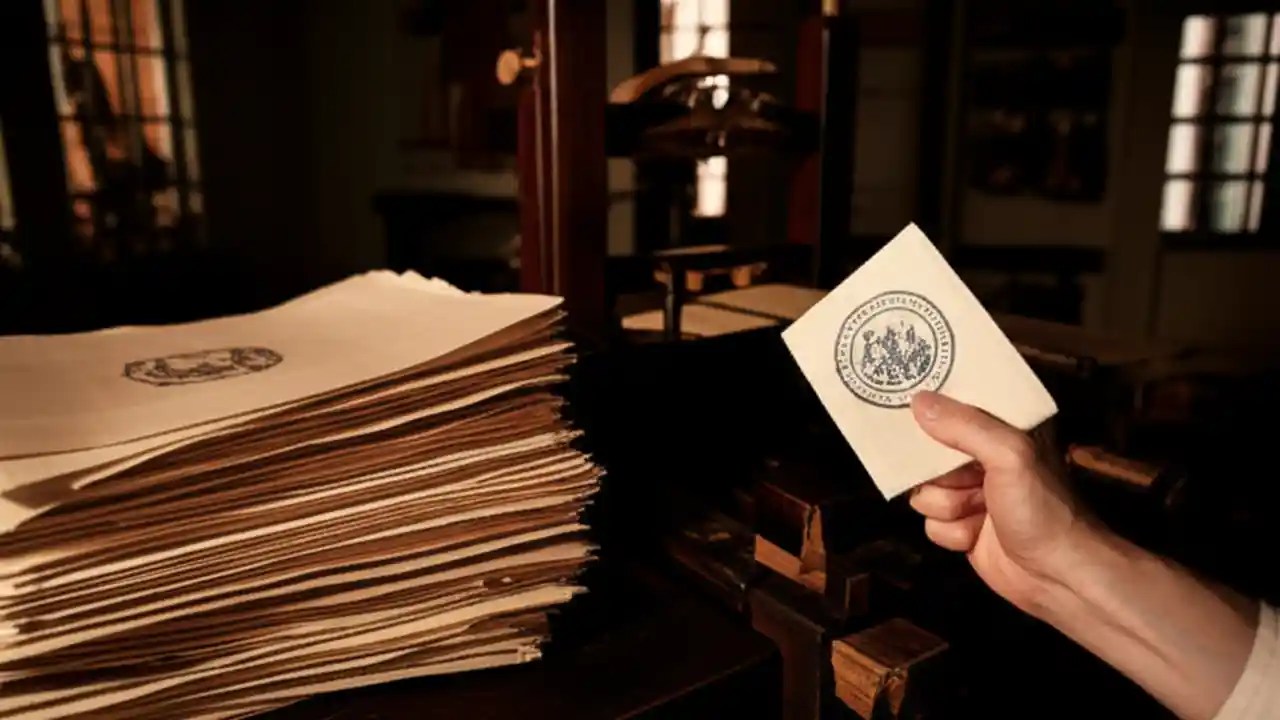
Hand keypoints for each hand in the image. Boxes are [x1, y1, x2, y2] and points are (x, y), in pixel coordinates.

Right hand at [907, 391, 1088, 614]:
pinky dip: (950, 532)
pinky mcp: (960, 527)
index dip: (932, 404)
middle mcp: (984, 458)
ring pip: (923, 491)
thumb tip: (917, 401)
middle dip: (938, 471)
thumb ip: (964, 427)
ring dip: (947, 506)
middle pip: (928, 452)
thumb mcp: (1009, 456)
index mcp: (1004, 430)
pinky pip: (929, 522)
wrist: (1056, 575)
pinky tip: (975, 535)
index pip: (958, 404)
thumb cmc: (1040, 508)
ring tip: (978, 511)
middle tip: (965, 478)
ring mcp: (970, 494)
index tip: (908, 402)